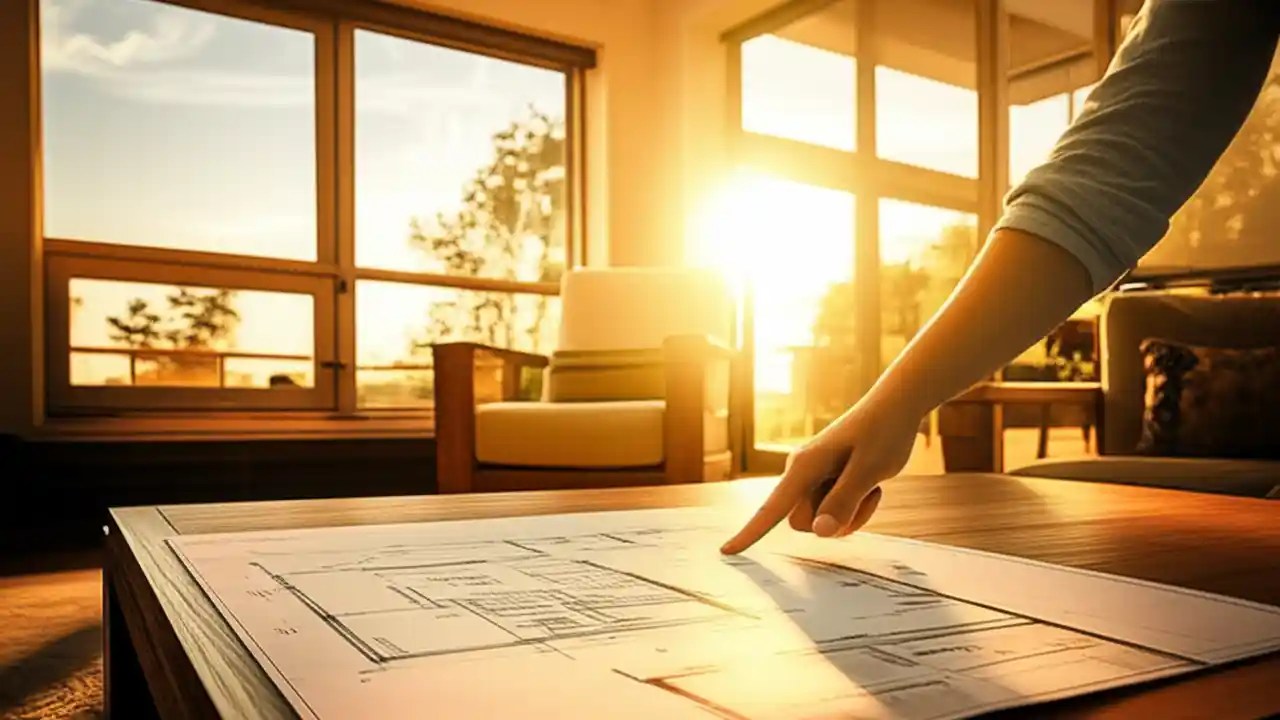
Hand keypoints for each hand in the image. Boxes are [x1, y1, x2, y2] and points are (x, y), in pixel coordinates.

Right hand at [720, 396, 921, 553]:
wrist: (896, 406)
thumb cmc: (884, 433)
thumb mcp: (870, 469)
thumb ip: (843, 501)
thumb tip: (818, 532)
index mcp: (804, 467)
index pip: (771, 508)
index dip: (749, 532)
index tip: (726, 552)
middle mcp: (801, 472)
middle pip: (802, 522)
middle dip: (834, 520)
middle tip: (866, 493)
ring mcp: (813, 476)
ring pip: (820, 520)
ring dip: (849, 514)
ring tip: (870, 485)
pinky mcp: (826, 479)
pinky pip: (832, 510)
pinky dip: (854, 507)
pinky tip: (870, 484)